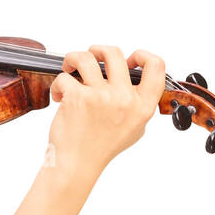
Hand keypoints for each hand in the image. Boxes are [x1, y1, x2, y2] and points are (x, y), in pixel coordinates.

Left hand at [46, 45, 166, 177]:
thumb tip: (135, 80)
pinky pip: (65, 77)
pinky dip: (58, 84)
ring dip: (74, 58)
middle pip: (114, 53)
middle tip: (90, 58)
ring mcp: (101, 96)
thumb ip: (138, 105)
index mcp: (142, 106)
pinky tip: (60, 96)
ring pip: (86, 57)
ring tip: (70, 68)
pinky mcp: (77, 97)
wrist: (77, 164)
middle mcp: (125, 99)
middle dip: (98, 50)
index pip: (156, 67)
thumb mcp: (134, 128)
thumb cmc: (101, 148)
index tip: (130, 59)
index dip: (142, 56)